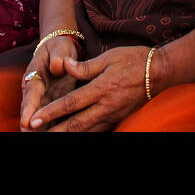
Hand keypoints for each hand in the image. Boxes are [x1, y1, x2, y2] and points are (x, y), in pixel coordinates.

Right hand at [18, 35, 80, 131]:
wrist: (59, 50)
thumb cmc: (59, 48)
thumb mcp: (59, 47)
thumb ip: (59, 56)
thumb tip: (58, 66)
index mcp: (35, 74)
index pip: (32, 92)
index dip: (29, 108)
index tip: (26, 121)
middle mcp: (34, 88)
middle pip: (30, 109)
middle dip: (28, 125)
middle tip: (27, 136)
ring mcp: (41, 97)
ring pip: (37, 116)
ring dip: (37, 129)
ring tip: (38, 140)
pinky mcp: (49, 103)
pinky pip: (47, 117)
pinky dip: (48, 127)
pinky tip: (53, 134)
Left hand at [29, 45, 152, 132]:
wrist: (160, 72)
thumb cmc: (134, 60)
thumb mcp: (109, 57)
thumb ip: (85, 65)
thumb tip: (63, 65)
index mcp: (101, 89)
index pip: (71, 103)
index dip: (51, 112)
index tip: (35, 119)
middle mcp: (106, 106)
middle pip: (76, 124)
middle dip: (54, 131)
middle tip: (36, 134)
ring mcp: (113, 115)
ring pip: (87, 131)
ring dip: (67, 135)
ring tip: (51, 137)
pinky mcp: (118, 118)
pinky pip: (98, 130)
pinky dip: (84, 134)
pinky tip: (73, 134)